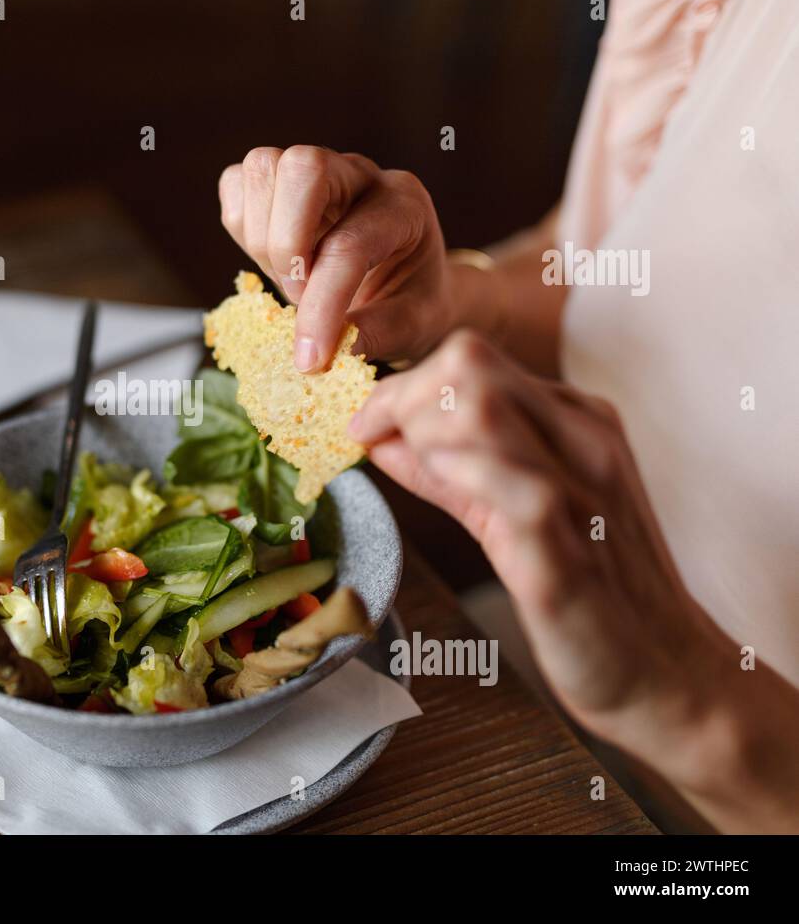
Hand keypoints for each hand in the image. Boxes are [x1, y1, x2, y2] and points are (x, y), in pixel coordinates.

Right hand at [218, 146, 452, 370]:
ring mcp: (315, 171)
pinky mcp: (278, 181)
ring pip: (262, 168)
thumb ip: (373, 335)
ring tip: (290, 280)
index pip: (349, 244)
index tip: (310, 357)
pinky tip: (272, 261)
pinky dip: (242, 227)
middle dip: (286, 244)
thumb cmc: (411, 302)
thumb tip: (327, 352)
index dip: (321, 304)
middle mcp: (358, 175)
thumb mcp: (411, 328)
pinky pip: (236, 184)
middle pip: (303, 168)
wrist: (405, 282)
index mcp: (403, 206)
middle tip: (299, 295)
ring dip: (261, 237)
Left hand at [348, 329, 798, 830]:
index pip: (470, 360)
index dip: (401, 385)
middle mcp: (583, 441)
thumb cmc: (590, 590)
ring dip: (417, 431)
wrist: (666, 672)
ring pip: (482, 408)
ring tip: (400, 464)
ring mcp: (580, 491)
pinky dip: (457, 476)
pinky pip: (511, 488)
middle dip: (398, 397)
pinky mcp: (567, 553)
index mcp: (576, 421)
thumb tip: (381, 437)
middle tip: (369, 439)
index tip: (367, 424)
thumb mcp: (511, 513)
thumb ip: (449, 474)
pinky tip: (435, 485)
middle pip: (468, 365)